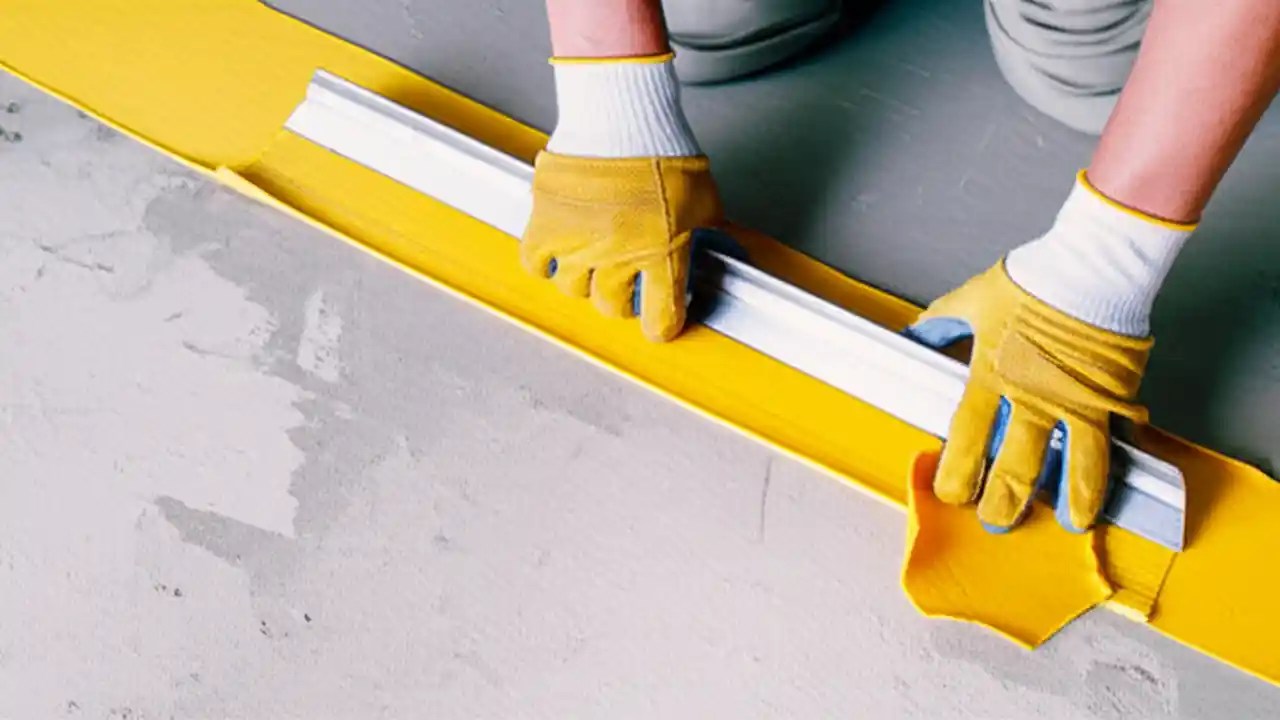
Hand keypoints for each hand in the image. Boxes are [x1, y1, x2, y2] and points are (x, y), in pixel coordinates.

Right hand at [521, 151, 722, 340]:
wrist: (621, 114)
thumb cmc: (662, 148)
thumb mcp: (704, 198)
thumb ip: (710, 231)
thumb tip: (730, 250)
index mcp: (661, 253)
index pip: (661, 316)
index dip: (662, 326)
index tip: (660, 325)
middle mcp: (618, 256)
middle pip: (612, 307)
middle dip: (622, 301)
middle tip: (625, 285)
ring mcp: (578, 243)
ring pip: (574, 289)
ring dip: (586, 280)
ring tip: (593, 262)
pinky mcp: (546, 224)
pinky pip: (536, 264)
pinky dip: (545, 264)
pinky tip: (558, 255)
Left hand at [907, 262, 1151, 531]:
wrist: (1093, 264)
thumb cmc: (1033, 279)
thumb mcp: (972, 299)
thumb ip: (941, 323)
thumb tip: (912, 333)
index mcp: (992, 376)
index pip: (968, 439)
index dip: (958, 472)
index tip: (953, 492)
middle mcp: (1034, 397)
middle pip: (1017, 467)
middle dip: (1004, 501)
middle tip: (997, 520)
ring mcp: (1078, 402)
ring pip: (1075, 466)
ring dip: (1072, 499)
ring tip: (1070, 522)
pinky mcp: (1114, 398)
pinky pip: (1113, 442)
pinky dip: (1112, 467)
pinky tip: (1108, 488)